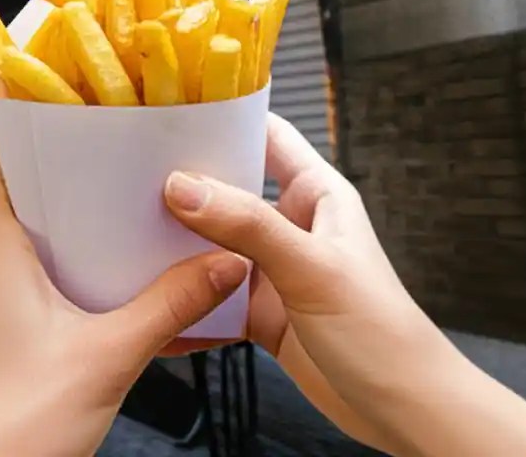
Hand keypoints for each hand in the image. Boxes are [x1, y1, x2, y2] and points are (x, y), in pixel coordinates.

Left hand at [0, 145, 247, 455]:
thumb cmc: (7, 426)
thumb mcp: (104, 358)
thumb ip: (167, 308)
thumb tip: (222, 264)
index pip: (2, 163)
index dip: (36, 129)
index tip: (84, 106)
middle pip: (38, 201)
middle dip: (87, 181)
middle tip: (140, 161)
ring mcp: (5, 308)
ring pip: (54, 248)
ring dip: (98, 235)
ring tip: (152, 219)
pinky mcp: (20, 342)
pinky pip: (63, 293)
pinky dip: (100, 287)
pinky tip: (146, 296)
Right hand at [164, 114, 525, 455]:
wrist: (401, 410)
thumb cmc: (384, 334)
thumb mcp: (313, 269)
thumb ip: (249, 226)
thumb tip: (183, 187)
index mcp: (316, 195)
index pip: (267, 135)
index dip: (225, 117)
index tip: (170, 114)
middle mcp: (290, 226)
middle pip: (226, 188)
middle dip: (181, 184)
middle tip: (128, 177)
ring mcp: (272, 269)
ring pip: (210, 244)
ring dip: (175, 245)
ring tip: (123, 236)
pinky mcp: (258, 312)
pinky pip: (209, 296)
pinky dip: (184, 300)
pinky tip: (151, 303)